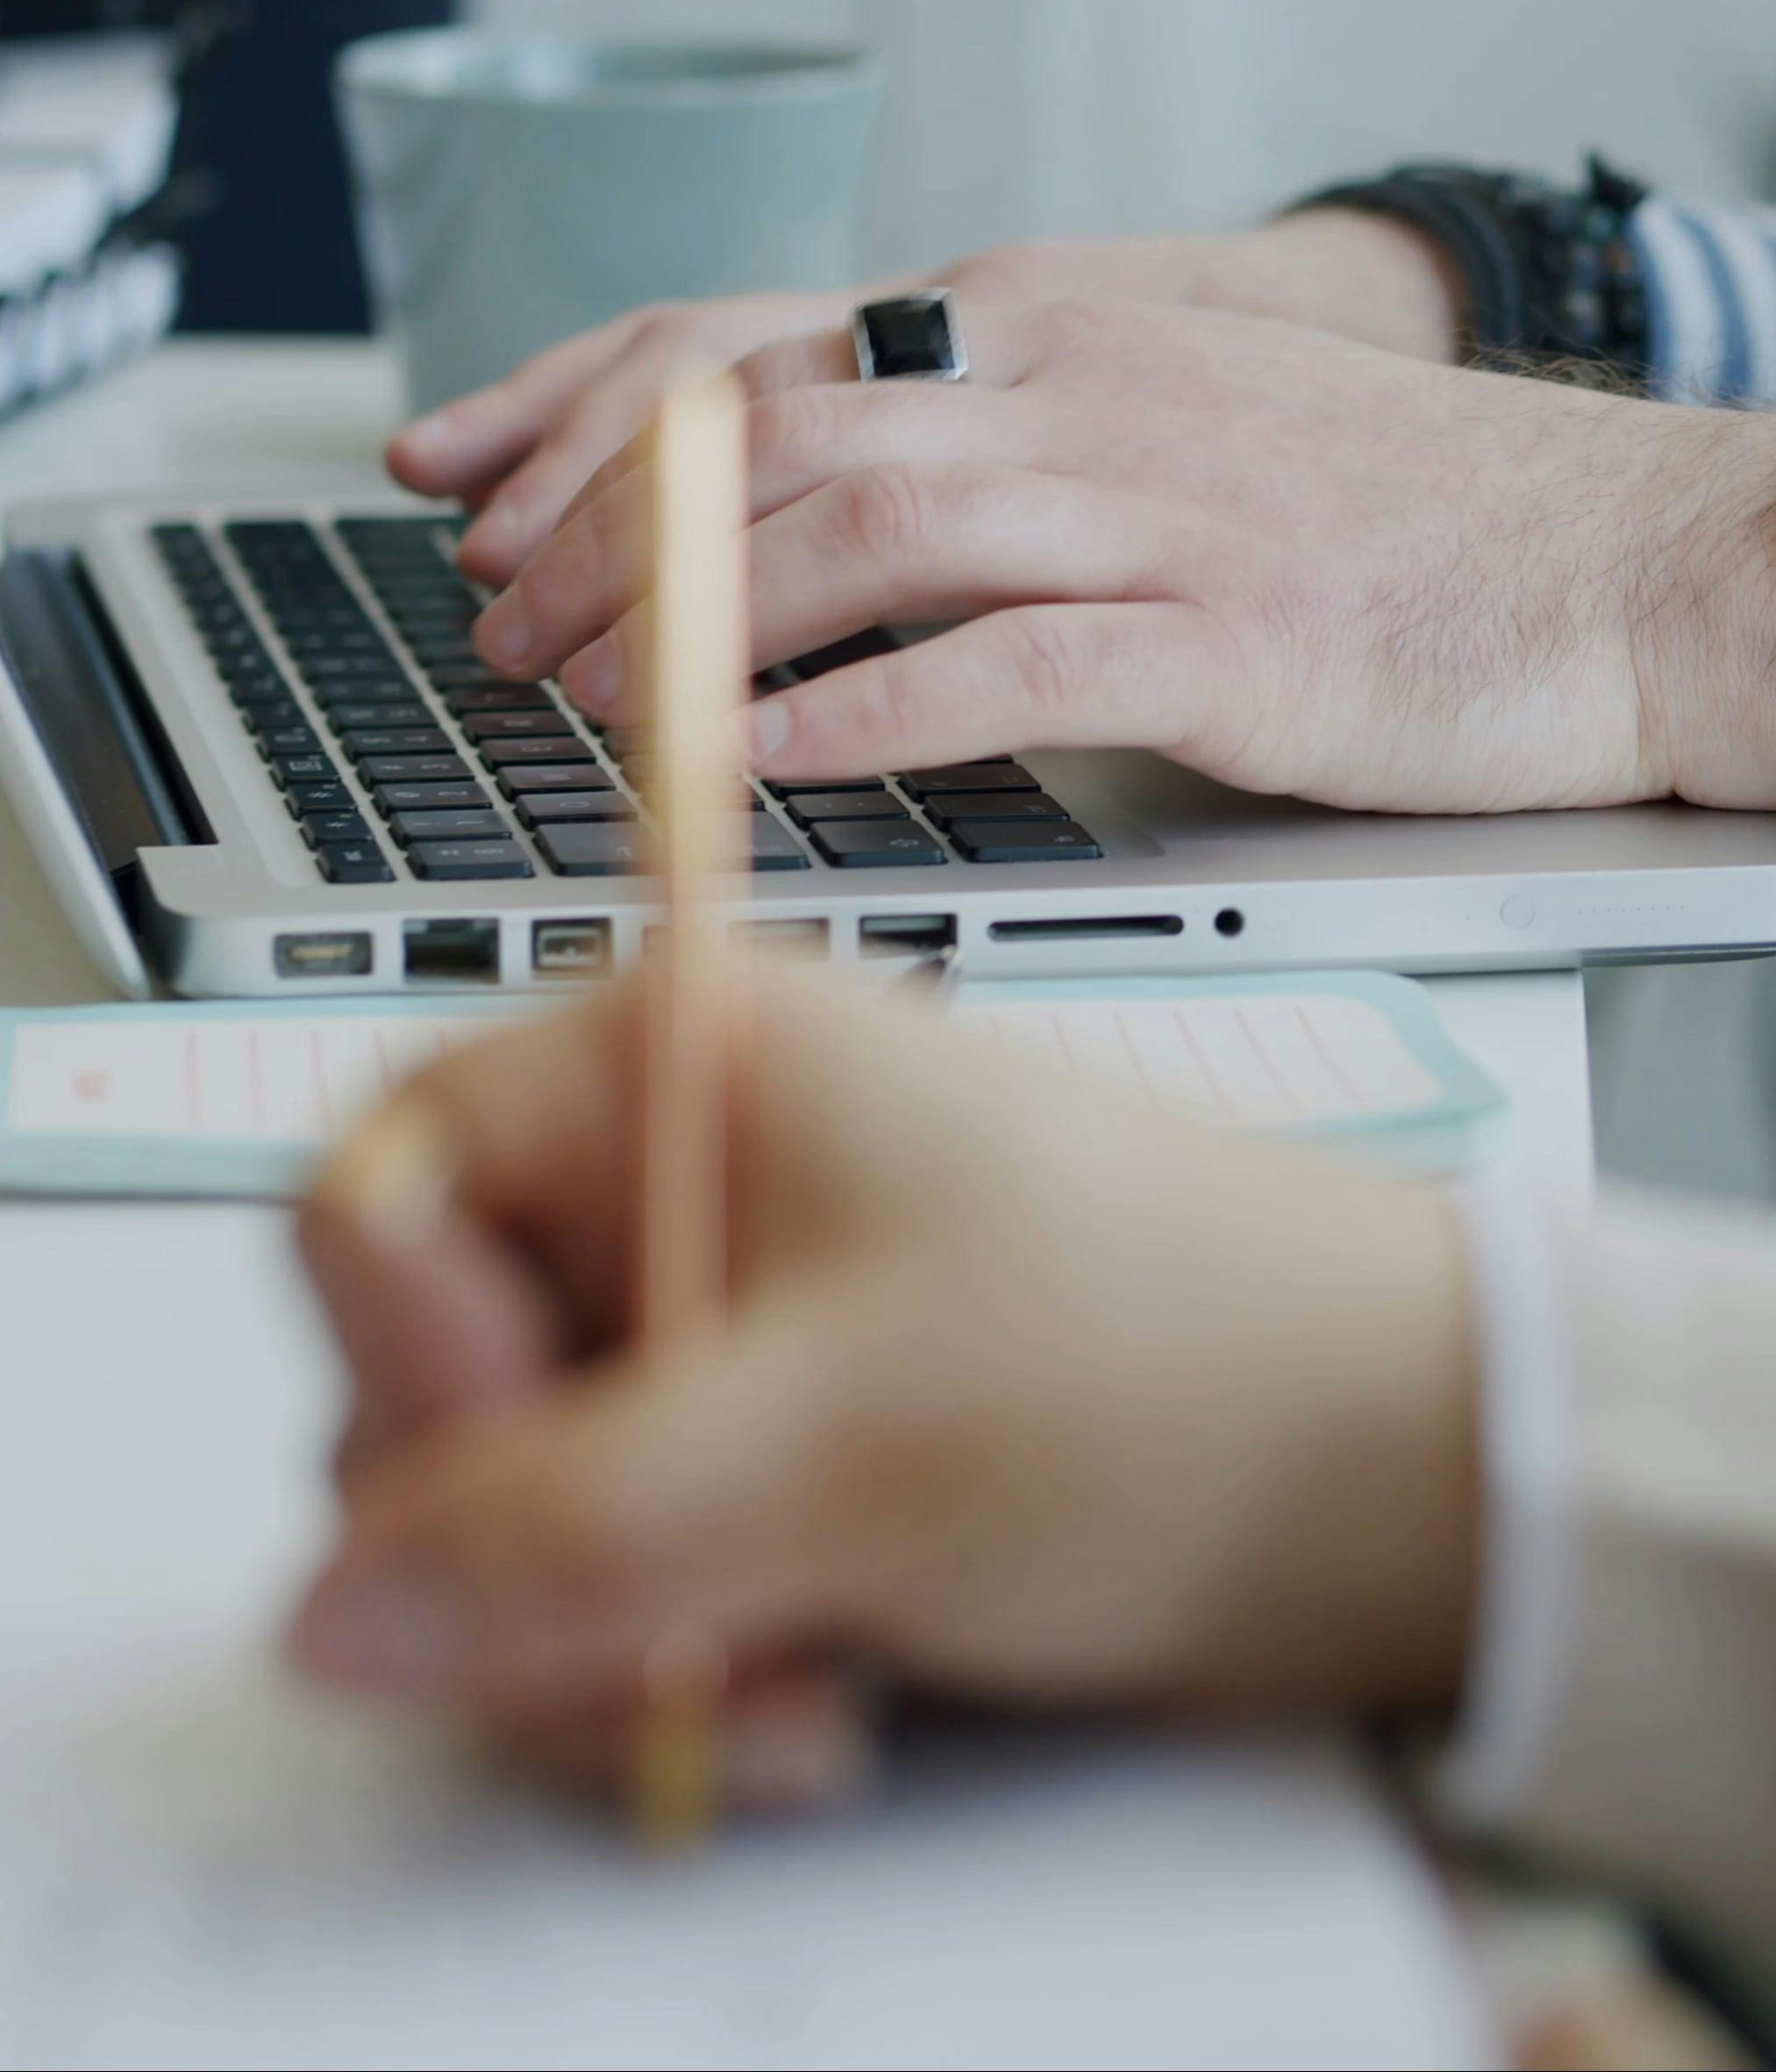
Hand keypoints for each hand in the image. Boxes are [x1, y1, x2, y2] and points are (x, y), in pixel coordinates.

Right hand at [287, 968, 1477, 1779]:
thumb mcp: (846, 1439)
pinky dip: (684, 1680)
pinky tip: (820, 1702)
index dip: (409, 1360)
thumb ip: (565, 1531)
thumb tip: (328, 1611)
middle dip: (524, 1561)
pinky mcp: (764, 1469)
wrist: (1397, 1474)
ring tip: (785, 1690)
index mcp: (664, 1071)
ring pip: (508, 1530)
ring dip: (614, 1654)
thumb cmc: (1172, 1359)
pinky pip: (617, 1598)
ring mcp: (713, 1339)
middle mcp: (667, 1189)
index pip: (379, 1200)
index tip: (508, 1482)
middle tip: (667, 1633)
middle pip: (421, 1391)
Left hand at [472, 296, 1775, 815]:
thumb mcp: (1159, 417)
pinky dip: (866, 712)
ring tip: (589, 700)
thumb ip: (985, 435)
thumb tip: (791, 489)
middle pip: (764, 428)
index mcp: (1042, 327)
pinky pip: (1007, 665)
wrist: (1619, 554)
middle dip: (593, 527)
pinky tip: (773, 765)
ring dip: (694, 615)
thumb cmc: (1386, 511)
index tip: (448, 468)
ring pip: (859, 525)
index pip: (747, 330)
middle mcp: (1075, 389)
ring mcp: (1153, 507)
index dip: (570, 398)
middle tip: (494, 627)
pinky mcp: (1229, 638)